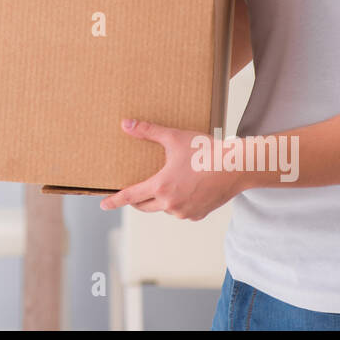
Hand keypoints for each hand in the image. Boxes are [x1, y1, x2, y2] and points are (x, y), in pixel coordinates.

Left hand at [99, 118, 245, 218]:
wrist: (236, 167)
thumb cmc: (205, 150)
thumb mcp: (174, 138)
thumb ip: (148, 131)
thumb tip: (125, 124)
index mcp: (161, 186)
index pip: (130, 196)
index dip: (115, 200)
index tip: (103, 205)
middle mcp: (170, 204)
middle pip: (144, 206)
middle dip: (137, 200)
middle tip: (132, 193)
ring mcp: (184, 212)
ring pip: (164, 208)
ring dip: (161, 199)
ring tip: (168, 183)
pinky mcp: (198, 215)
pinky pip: (181, 211)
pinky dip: (179, 203)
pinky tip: (187, 189)